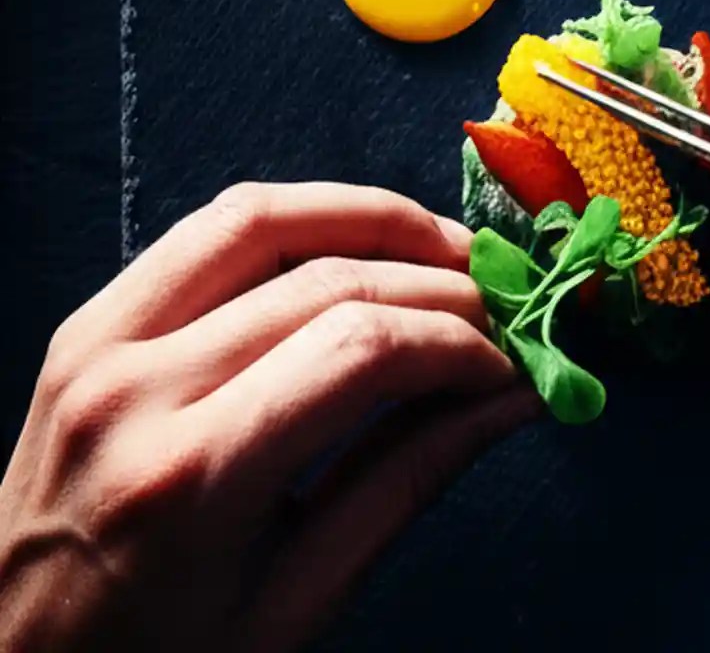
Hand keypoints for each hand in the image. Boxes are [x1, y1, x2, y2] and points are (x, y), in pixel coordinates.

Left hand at [0, 182, 539, 652]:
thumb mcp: (301, 600)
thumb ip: (408, 482)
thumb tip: (513, 398)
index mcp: (191, 479)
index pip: (358, 352)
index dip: (456, 344)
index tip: (508, 368)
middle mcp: (135, 390)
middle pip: (323, 282)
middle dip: (437, 283)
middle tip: (502, 308)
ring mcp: (96, 343)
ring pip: (260, 220)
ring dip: (371, 218)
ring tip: (447, 247)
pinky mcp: (87, 324)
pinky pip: (207, 233)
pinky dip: (298, 221)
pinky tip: (356, 247)